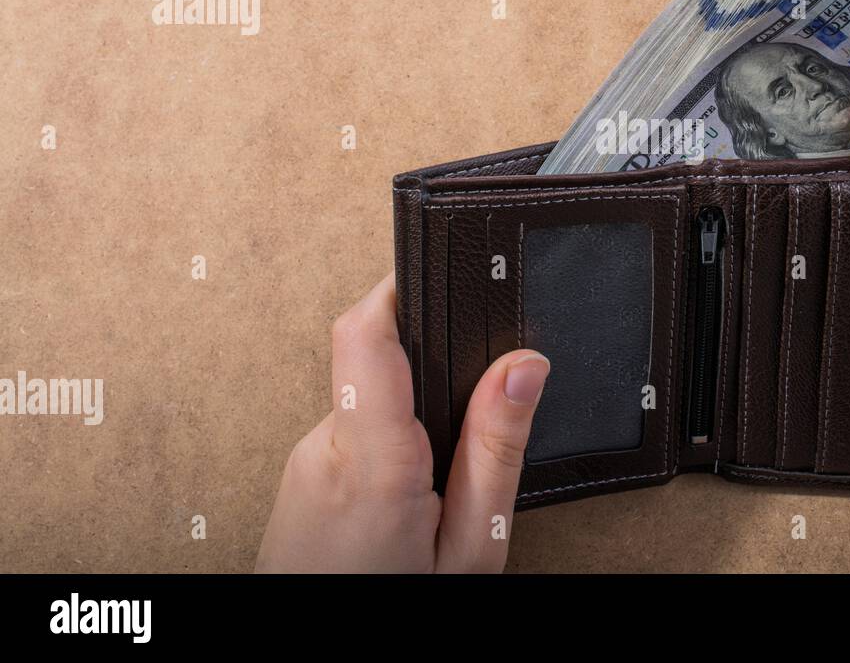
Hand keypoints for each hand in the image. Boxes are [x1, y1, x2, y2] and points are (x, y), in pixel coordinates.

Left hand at [255, 273, 549, 572]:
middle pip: (373, 358)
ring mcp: (302, 464)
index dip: (399, 284)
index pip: (363, 330)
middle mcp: (322, 451)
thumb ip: (493, 451)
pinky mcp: (297, 480)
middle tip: (472, 412)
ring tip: (443, 478)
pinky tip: (413, 494)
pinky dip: (388, 447)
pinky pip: (350, 434)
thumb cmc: (395, 611)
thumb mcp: (472, 548)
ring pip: (366, 400)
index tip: (441, 268)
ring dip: (409, 417)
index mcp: (370, 463)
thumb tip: (522, 365)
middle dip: (428, 369)